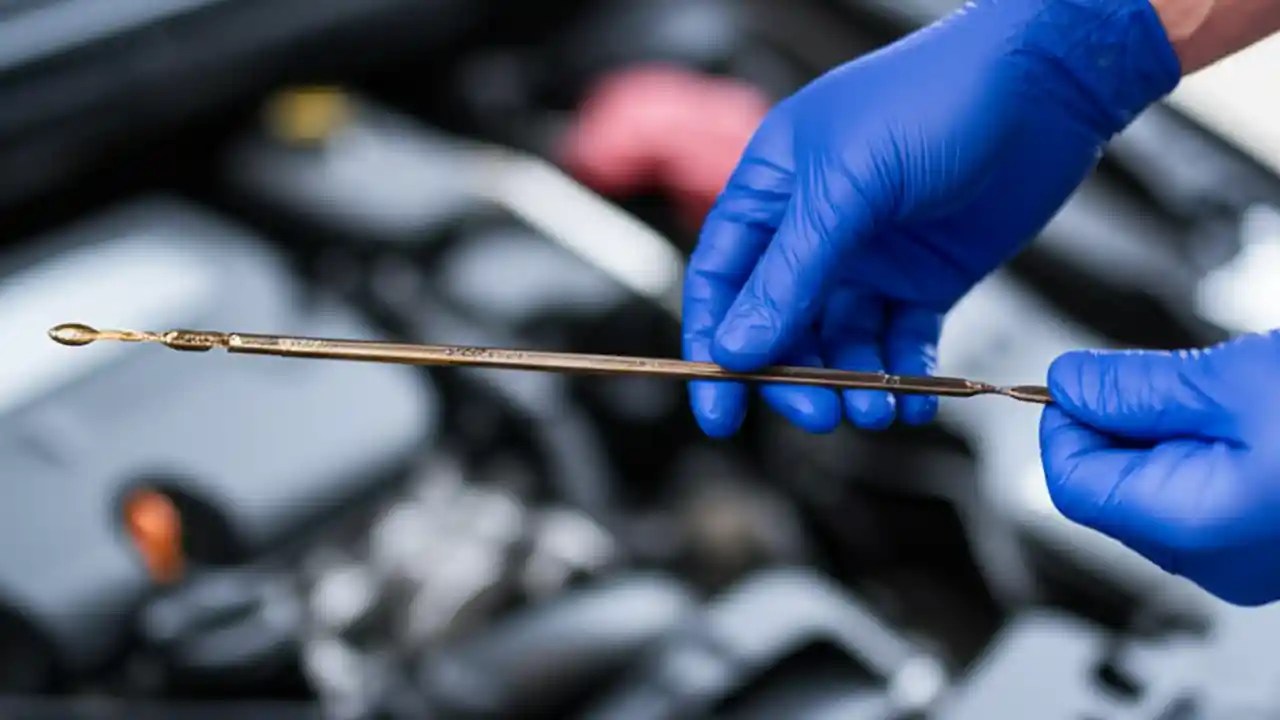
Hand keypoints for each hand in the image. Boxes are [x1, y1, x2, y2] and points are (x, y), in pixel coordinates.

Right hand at [682, 0, 1180, 435]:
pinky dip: (901, 375)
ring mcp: (869, 257)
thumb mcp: (848, 184)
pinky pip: (900, 341)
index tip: (719, 410)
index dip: (713, 344)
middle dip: (793, 375)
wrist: (1047, 84)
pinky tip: (909, 399)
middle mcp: (813, 229)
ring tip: (874, 411)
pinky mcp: (925, 278)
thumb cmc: (937, 97)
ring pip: (839, 341)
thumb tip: (737, 347)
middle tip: (817, 414)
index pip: (723, 279)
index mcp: (773, 190)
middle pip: (778, 324)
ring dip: (850, 382)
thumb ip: (791, 272)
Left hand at [1042, 332, 1279, 605]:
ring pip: (1158, 486)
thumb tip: (1067, 384)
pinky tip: (1249, 418)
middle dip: (1121, 422)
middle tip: (1173, 380)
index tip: (1086, 379)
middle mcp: (1213, 561)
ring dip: (1168, 432)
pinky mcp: (1269, 540)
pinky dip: (1207, 449)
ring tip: (1224, 398)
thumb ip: (1136, 389)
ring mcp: (1245, 557)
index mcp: (1188, 528)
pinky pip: (1205, 493)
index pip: (1069, 482)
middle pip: (1110, 486)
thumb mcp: (1235, 384)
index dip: (1066, 421)